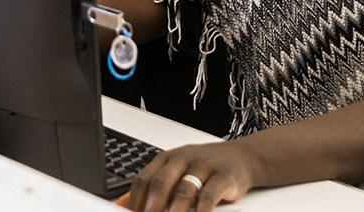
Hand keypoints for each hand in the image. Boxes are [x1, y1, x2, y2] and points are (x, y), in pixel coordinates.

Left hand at [122, 143, 255, 211]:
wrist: (241, 157)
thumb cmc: (203, 167)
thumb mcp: (175, 172)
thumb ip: (151, 187)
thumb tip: (123, 204)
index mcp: (166, 159)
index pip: (144, 178)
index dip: (135, 200)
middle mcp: (183, 160)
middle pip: (161, 182)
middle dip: (151, 204)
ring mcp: (203, 167)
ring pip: (185, 188)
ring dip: (174, 208)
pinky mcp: (223, 176)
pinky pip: (209, 194)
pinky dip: (201, 209)